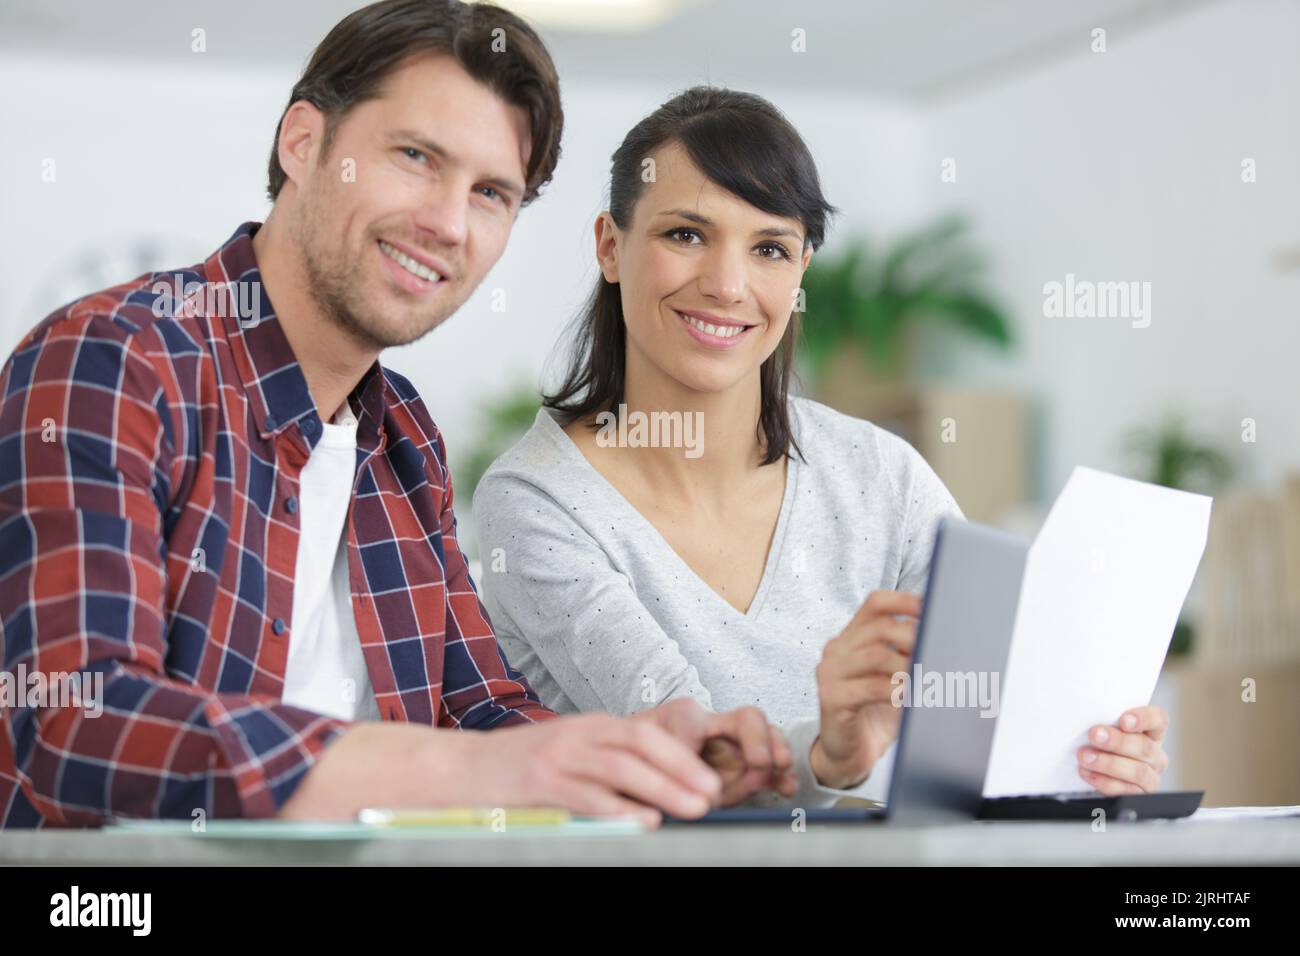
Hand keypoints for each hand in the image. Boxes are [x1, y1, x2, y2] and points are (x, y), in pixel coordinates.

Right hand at [278, 715, 722, 827]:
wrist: (459, 769)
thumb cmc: (518, 769)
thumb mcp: (568, 754)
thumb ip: (606, 764)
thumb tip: (655, 791)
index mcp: (590, 726)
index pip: (646, 732)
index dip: (682, 754)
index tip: (711, 778)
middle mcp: (578, 734)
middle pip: (641, 744)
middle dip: (682, 769)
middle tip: (712, 794)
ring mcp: (558, 756)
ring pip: (621, 766)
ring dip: (662, 788)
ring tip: (691, 809)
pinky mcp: (540, 782)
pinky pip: (586, 795)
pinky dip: (618, 808)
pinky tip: (641, 822)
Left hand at [639, 699, 796, 804]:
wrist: (636, 764)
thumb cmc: (638, 760)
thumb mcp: (639, 763)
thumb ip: (661, 775)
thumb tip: (684, 799)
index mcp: (679, 717)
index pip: (691, 722)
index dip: (694, 753)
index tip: (691, 780)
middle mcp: (711, 724)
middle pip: (745, 718)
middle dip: (757, 737)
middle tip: (760, 760)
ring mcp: (731, 744)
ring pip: (765, 738)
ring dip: (777, 753)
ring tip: (780, 768)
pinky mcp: (745, 765)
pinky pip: (769, 764)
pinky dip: (780, 774)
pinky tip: (784, 786)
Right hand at [810, 590, 921, 789]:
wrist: (850, 754)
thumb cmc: (876, 713)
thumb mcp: (894, 678)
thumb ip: (908, 655)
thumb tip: (945, 639)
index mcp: (851, 638)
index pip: (875, 604)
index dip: (904, 601)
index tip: (931, 608)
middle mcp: (836, 650)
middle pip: (880, 628)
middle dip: (915, 638)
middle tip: (939, 653)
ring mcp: (830, 673)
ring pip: (876, 656)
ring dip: (909, 667)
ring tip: (929, 679)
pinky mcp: (831, 699)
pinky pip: (871, 688)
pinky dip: (898, 692)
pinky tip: (911, 699)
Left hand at [1077, 705, 1169, 793]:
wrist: (1095, 773)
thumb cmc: (1101, 744)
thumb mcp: (1106, 728)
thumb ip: (1104, 721)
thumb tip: (1086, 714)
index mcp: (1151, 732)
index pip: (1159, 720)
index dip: (1144, 718)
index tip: (1123, 720)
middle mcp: (1155, 755)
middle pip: (1145, 747)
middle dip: (1117, 741)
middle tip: (1095, 735)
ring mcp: (1150, 776)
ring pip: (1138, 771)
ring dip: (1109, 763)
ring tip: (1085, 757)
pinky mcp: (1140, 795)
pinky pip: (1126, 791)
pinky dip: (1105, 782)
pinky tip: (1087, 773)